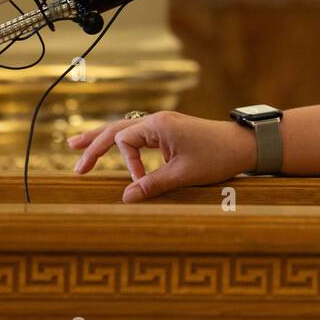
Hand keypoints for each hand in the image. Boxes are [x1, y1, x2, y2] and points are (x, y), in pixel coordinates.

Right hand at [68, 110, 255, 202]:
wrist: (245, 145)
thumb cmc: (218, 156)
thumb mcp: (184, 174)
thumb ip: (153, 185)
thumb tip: (125, 198)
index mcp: (159, 125)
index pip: (124, 140)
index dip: (125, 164)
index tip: (138, 182)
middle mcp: (158, 121)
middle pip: (116, 128)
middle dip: (93, 144)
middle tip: (74, 160)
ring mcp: (164, 125)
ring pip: (125, 129)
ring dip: (102, 138)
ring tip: (76, 144)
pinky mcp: (171, 132)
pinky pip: (139, 134)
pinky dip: (122, 141)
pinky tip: (112, 148)